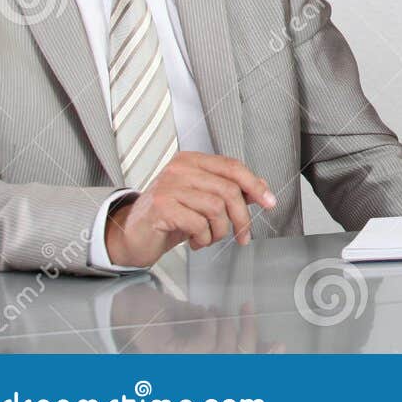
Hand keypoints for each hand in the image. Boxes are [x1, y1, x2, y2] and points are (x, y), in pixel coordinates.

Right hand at [104, 152, 276, 266]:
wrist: (132, 236)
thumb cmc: (169, 217)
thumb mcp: (202, 200)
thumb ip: (229, 190)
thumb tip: (261, 188)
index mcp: (192, 161)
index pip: (233, 167)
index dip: (255, 186)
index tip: (269, 202)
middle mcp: (179, 169)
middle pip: (229, 190)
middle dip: (241, 218)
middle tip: (243, 235)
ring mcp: (168, 186)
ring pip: (216, 208)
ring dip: (219, 231)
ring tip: (208, 238)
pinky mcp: (161, 207)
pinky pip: (198, 223)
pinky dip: (203, 238)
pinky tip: (195, 241)